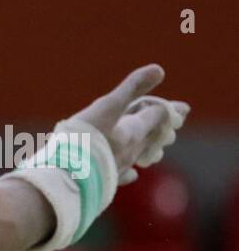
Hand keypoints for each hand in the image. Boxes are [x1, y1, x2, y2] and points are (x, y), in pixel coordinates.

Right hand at [70, 64, 189, 181]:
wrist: (66, 176)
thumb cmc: (83, 139)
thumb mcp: (106, 107)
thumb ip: (131, 88)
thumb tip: (159, 69)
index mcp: (134, 131)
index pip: (157, 116)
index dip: (168, 109)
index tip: (184, 108)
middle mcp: (132, 150)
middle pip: (154, 137)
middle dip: (165, 128)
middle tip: (176, 123)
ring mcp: (119, 167)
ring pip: (141, 155)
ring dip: (150, 148)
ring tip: (157, 147)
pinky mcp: (105, 181)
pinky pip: (123, 175)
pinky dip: (130, 171)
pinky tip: (133, 173)